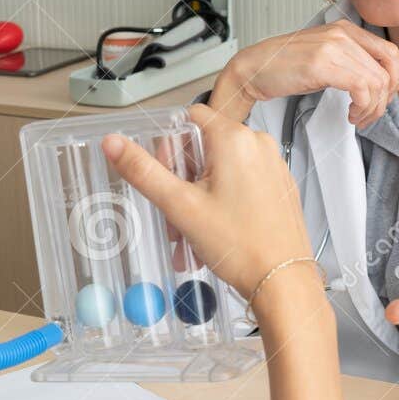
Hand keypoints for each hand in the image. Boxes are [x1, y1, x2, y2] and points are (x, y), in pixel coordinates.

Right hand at [102, 104, 313, 299]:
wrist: (283, 281)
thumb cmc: (242, 247)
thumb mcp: (180, 207)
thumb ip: (144, 171)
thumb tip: (114, 143)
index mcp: (235, 139)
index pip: (189, 118)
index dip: (170, 147)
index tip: (167, 177)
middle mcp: (258, 145)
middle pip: (204, 147)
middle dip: (183, 182)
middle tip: (176, 215)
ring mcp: (272, 165)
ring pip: (221, 169)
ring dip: (199, 198)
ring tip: (192, 234)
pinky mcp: (278, 186)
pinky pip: (241, 183)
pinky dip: (223, 203)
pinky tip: (214, 232)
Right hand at [209, 20, 398, 127]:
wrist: (253, 68)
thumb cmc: (285, 67)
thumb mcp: (325, 56)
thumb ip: (351, 61)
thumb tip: (378, 83)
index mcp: (346, 29)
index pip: (390, 53)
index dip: (393, 81)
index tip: (381, 99)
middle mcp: (343, 34)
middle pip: (387, 70)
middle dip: (384, 100)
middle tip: (370, 115)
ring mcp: (333, 47)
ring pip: (377, 82)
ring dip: (372, 108)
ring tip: (357, 118)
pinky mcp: (323, 64)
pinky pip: (361, 88)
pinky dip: (362, 107)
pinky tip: (350, 114)